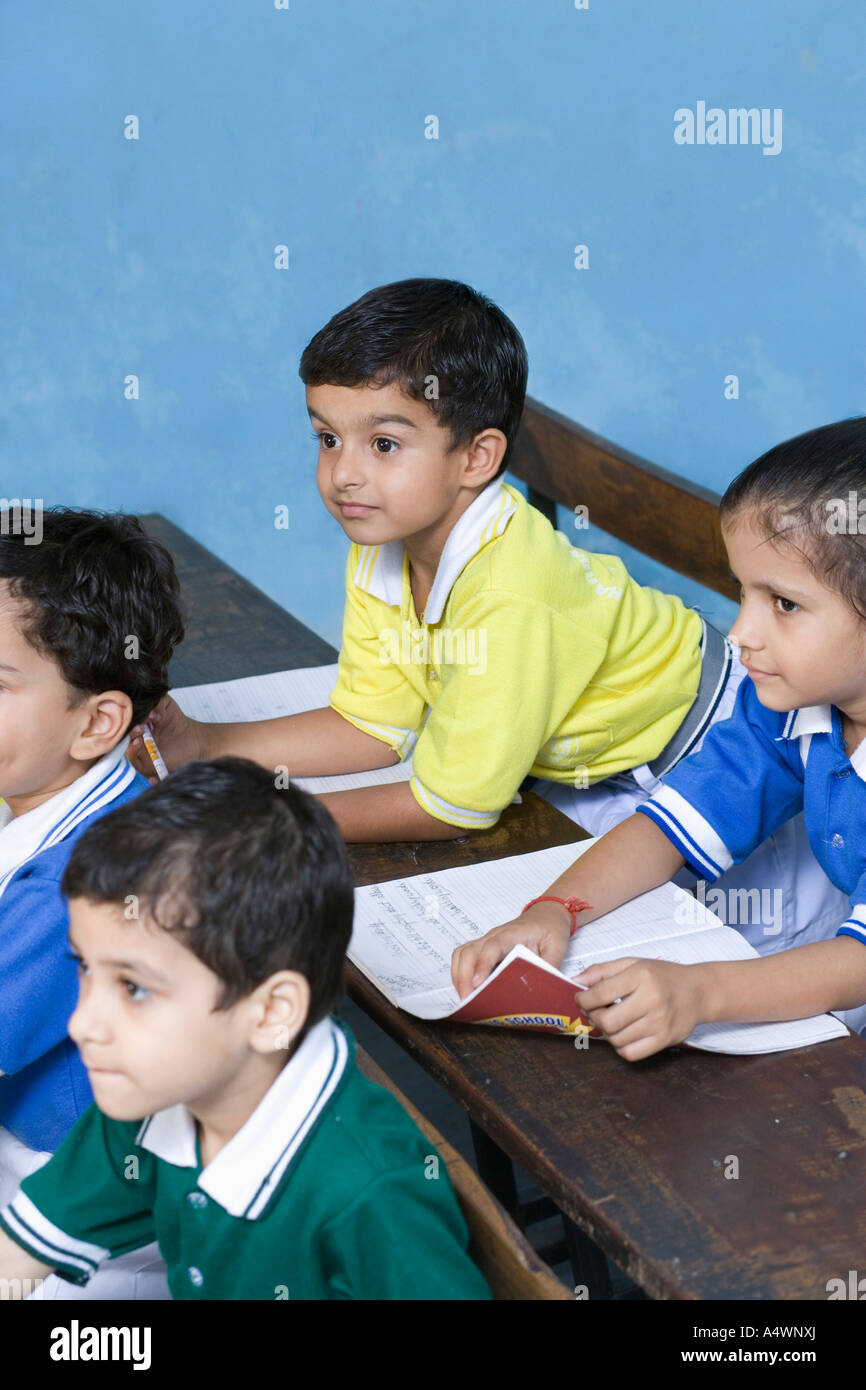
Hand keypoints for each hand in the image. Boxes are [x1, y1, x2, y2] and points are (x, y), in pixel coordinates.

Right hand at [127, 696, 206, 777]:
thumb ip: (153, 700)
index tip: (135, 710)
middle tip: (138, 723)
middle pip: (120, 734)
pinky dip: (131, 750)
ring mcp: (138, 751)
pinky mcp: (143, 764)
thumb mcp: (165, 704)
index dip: (126, 715)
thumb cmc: (178, 722)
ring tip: (140, 731)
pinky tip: (138, 742)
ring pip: (123, 746)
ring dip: (129, 738)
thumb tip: (142, 704)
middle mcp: (134, 737)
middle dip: (126, 727)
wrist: (194, 739)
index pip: (122, 720)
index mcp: (136, 724)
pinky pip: (131, 760)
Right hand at [451, 901, 572, 998]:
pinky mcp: (483, 948)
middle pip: (468, 951)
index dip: (482, 965)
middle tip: (468, 1001)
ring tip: (465, 998)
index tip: (477, 983)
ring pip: (462, 954)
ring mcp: (486, 941)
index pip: (491, 947)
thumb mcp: (557, 947)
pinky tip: (466, 989)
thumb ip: (549, 966)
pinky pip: (463, 957)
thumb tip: (542, 988)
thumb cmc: (550, 928)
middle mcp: (494, 936)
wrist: (546, 915)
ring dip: (458, 976)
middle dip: (463, 977)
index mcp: (513, 934)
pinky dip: (459, 973)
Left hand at [576, 957, 704, 1060]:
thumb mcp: (632, 963)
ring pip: (616, 1039)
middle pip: (607, 1021)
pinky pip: (630, 1053)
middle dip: (593, 1018)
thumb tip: (575, 981)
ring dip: (607, 1033)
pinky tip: (624, 1034)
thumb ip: (601, 971)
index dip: (583, 1000)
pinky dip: (620, 1047)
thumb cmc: (661, 976)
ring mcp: (659, 1023)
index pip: (600, 994)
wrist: (698, 991)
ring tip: (612, 1021)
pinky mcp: (665, 1040)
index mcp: (640, 976)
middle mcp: (651, 1000)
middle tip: (595, 1012)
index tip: (581, 999)